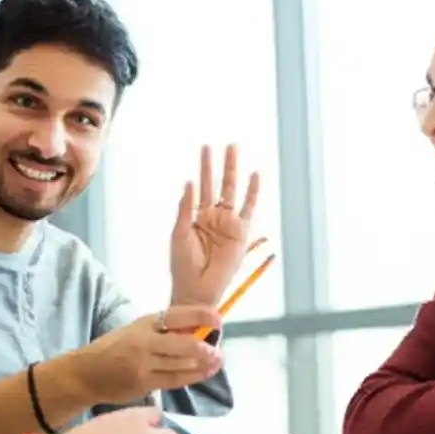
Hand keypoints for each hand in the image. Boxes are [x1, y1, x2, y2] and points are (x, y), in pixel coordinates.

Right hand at [72, 306, 222, 404]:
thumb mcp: (133, 331)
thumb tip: (195, 331)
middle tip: (218, 350)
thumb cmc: (111, 349)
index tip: (217, 318)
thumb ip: (160, 331)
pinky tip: (203, 374)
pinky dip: (191, 377)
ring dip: (202, 364)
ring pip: (180, 364)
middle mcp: (143, 342)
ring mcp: (143, 365)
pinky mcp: (144, 384)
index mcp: (142, 324)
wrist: (84, 374)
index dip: (199, 316)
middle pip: (181, 344)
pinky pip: (173, 380)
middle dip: (204, 347)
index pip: (175, 315)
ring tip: (217, 362)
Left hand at [169, 144, 260, 306]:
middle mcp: (214, 217)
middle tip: (227, 143)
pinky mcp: (240, 233)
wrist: (196, 289)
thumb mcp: (179, 233)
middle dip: (222, 164)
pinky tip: (255, 175)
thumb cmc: (183, 265)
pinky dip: (253, 193)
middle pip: (219, 184)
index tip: (206, 147)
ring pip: (233, 191)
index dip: (204, 167)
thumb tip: (189, 182)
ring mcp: (228, 224)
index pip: (202, 185)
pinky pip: (248, 209)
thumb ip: (185, 208)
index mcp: (197, 216)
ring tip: (236, 151)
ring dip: (234, 172)